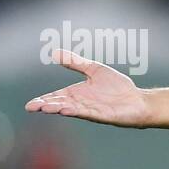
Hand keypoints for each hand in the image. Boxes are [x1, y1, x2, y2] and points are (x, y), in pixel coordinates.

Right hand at [25, 49, 148, 126]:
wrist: (139, 100)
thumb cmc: (118, 87)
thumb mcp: (94, 69)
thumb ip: (75, 62)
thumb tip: (54, 52)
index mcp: (77, 93)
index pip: (56, 97)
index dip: (43, 100)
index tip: (30, 104)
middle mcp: (81, 103)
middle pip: (60, 104)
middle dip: (46, 105)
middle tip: (32, 107)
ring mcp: (91, 110)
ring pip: (71, 109)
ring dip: (58, 109)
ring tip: (46, 108)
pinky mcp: (102, 115)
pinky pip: (87, 113)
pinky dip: (76, 111)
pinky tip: (67, 109)